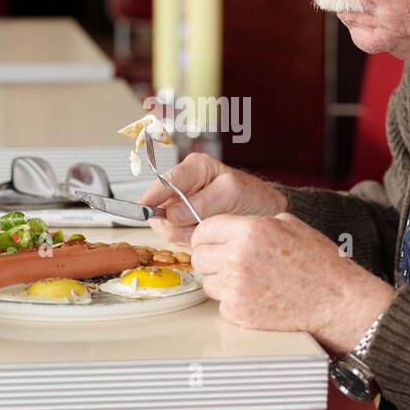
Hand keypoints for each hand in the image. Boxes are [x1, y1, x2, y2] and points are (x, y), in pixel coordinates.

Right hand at [139, 153, 286, 244]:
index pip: (164, 181)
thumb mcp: (230, 193)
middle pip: (159, 208)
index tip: (145, 208)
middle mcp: (183, 186)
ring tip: (209, 228)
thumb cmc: (252, 197)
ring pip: (166, 227)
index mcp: (194, 168)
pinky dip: (190, 241)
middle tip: (199, 226)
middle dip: (177, 222)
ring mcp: (181, 207)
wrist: (265, 215)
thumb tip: (171, 214)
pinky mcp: (184, 225)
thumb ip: (200, 203)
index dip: (152, 196)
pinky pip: (176, 238)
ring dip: (185, 234)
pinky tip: (205, 236)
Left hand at [189, 212, 394, 353]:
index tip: (211, 242)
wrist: (337, 301)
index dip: (207, 236)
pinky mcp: (239, 313)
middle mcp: (238, 258)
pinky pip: (221, 304)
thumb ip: (254, 223)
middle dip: (211, 258)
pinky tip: (256, 296)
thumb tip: (231, 226)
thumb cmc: (320, 264)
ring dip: (221, 281)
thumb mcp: (289, 225)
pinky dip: (234, 302)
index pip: (204, 230)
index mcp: (250, 231)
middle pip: (199, 257)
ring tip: (249, 280)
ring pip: (207, 282)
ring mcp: (236, 288)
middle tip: (228, 262)